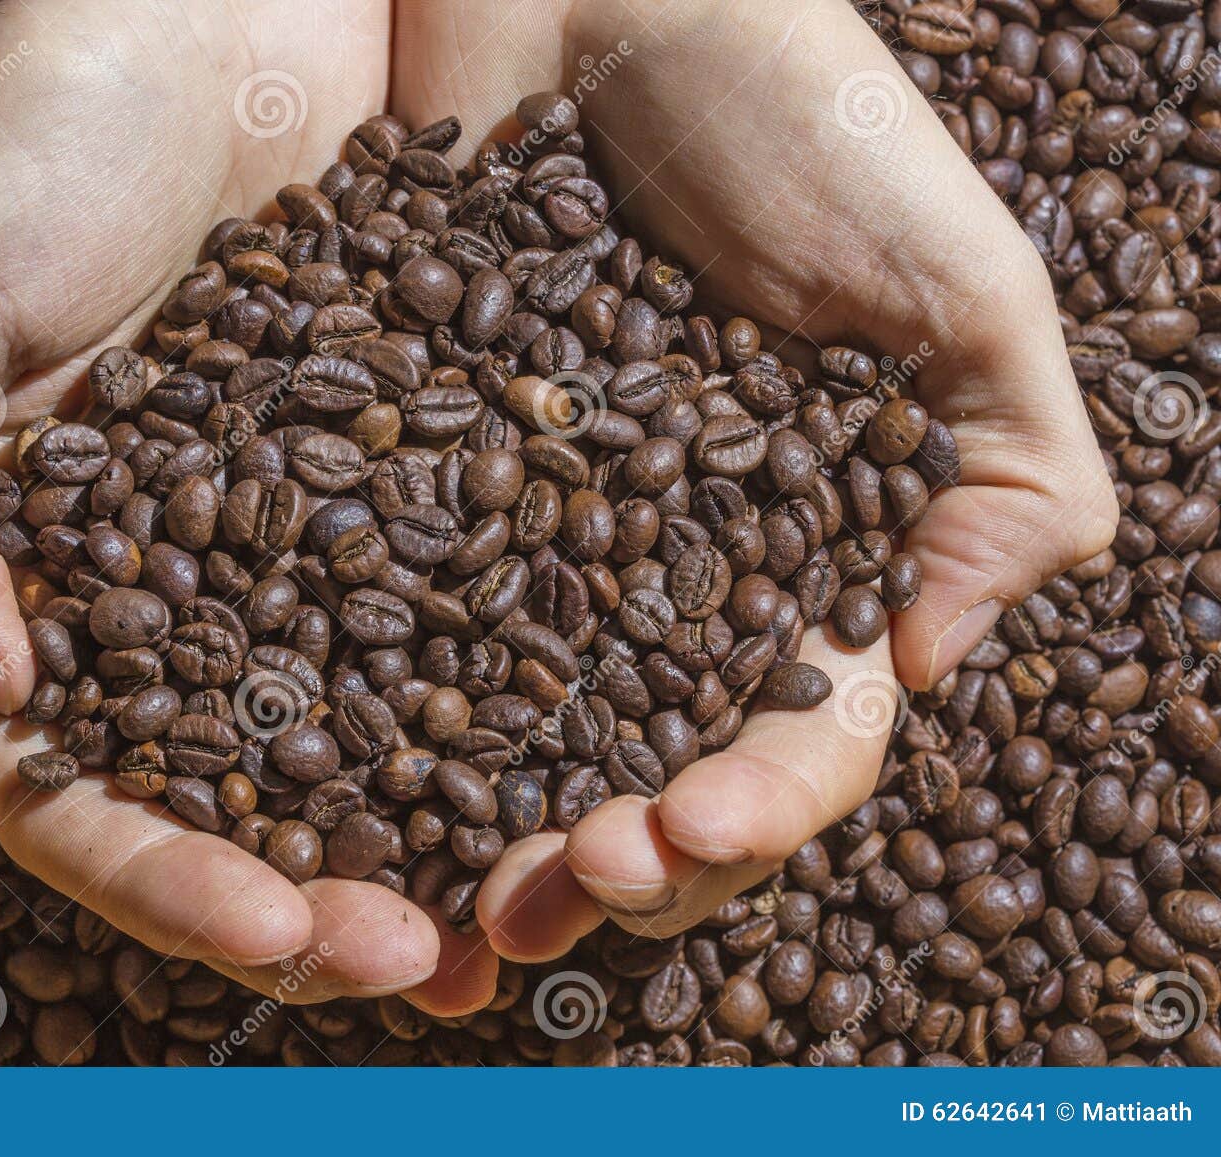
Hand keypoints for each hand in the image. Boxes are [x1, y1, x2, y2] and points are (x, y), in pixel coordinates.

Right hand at [0, 0, 494, 1005]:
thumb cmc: (26, 131)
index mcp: (44, 596)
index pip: (90, 793)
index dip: (176, 879)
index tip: (282, 930)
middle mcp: (187, 594)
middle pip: (259, 794)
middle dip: (346, 892)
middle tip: (450, 960)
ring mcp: (314, 537)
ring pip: (391, 722)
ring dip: (467, 824)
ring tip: (557, 898)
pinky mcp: (427, 462)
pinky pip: (495, 588)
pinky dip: (552, 672)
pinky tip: (624, 738)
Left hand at [390, 0, 1115, 951]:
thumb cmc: (797, 119)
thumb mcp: (956, 289)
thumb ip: (1005, 476)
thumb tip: (935, 661)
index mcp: (806, 556)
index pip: (801, 729)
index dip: (761, 802)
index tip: (693, 828)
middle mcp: (667, 576)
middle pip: (649, 769)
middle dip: (622, 857)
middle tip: (565, 890)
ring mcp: (534, 543)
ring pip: (515, 740)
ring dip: (492, 836)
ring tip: (455, 909)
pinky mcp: (412, 491)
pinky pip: (387, 627)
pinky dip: (371, 720)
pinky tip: (335, 795)